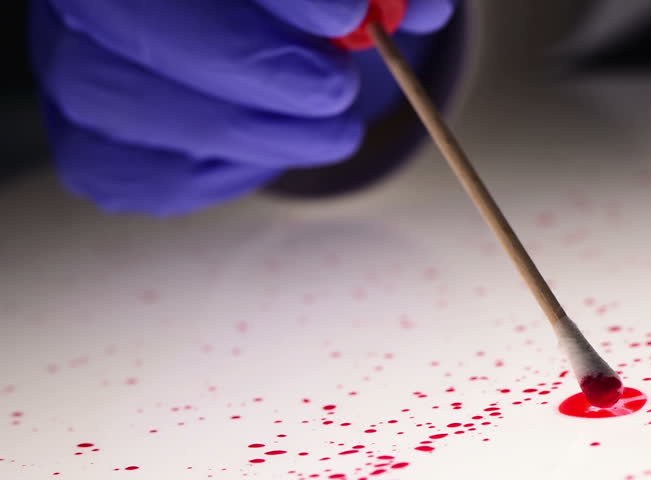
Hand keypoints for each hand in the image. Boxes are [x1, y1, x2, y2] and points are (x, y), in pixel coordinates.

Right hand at [29, 0, 455, 215]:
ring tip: (331, 129)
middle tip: (336, 90)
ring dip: (247, 130)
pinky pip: (137, 174)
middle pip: (122, 21)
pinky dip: (220, 172)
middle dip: (248, 65)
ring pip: (118, 103)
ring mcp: (71, 68)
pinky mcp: (92, 144)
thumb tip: (422, 9)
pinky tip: (273, 146)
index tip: (347, 14)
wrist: (240, 31)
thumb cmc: (286, 9)